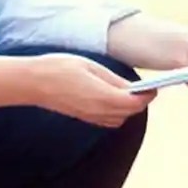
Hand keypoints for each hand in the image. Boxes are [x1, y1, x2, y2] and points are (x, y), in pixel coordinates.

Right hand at [27, 54, 154, 127]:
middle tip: (144, 88)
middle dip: (140, 102)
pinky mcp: (84, 118)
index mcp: (102, 96)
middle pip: (129, 112)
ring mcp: (90, 117)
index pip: (134, 103)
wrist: (33, 82)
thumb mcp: (91, 66)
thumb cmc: (60, 68)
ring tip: (128, 93)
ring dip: (128, 108)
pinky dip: (116, 113)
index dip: (147, 96)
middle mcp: (98, 111)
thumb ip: (113, 80)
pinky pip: (108, 121)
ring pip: (120, 119)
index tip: (153, 87)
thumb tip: (131, 88)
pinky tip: (111, 99)